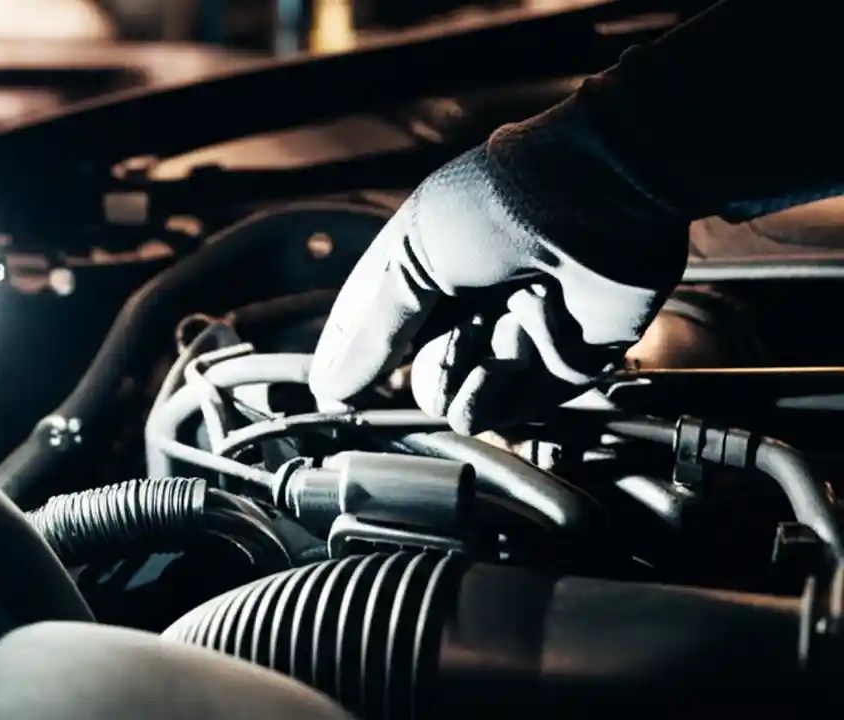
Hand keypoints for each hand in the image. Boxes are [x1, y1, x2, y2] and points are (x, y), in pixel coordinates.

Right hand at [309, 100, 688, 433]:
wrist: (598, 198)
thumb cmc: (500, 205)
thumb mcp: (414, 259)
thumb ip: (373, 331)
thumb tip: (328, 389)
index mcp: (426, 271)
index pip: (374, 333)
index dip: (352, 362)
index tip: (333, 393)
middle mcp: (467, 309)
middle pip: (415, 375)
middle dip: (430, 358)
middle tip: (460, 322)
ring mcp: (512, 341)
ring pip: (454, 400)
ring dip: (467, 368)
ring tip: (498, 322)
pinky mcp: (555, 370)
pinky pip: (506, 412)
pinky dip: (506, 386)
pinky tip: (522, 341)